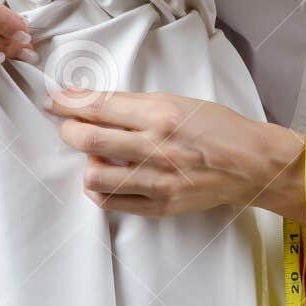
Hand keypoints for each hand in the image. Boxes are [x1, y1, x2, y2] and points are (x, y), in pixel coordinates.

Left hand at [45, 85, 305, 217]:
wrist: (252, 164)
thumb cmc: (219, 126)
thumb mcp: (179, 101)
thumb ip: (137, 106)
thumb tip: (96, 104)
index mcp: (161, 114)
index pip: (100, 107)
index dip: (69, 102)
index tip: (53, 100)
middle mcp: (156, 147)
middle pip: (89, 139)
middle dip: (68, 129)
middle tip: (66, 125)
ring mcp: (157, 180)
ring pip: (95, 176)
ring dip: (86, 163)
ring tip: (95, 156)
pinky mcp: (161, 205)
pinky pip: (113, 202)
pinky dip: (101, 189)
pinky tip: (107, 178)